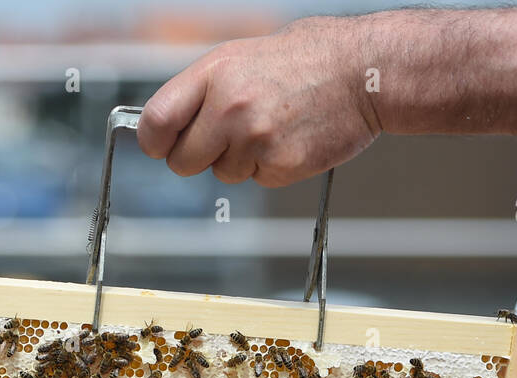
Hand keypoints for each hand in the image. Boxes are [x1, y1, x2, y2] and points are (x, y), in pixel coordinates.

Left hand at [137, 16, 381, 186]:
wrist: (362, 73)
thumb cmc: (307, 61)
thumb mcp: (243, 57)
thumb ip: (204, 90)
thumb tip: (172, 122)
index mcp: (214, 74)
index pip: (156, 121)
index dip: (155, 141)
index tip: (161, 145)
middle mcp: (229, 107)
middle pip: (182, 162)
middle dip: (197, 158)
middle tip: (224, 140)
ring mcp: (254, 139)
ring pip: (222, 174)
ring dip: (240, 161)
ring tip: (271, 128)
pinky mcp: (279, 165)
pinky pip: (256, 180)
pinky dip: (270, 167)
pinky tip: (289, 139)